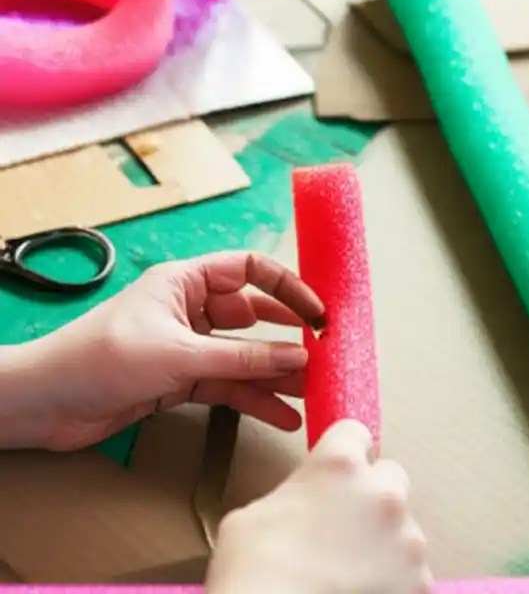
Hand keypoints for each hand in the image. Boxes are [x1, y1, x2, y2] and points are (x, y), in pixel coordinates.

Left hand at [0, 252, 323, 450]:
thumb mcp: (180, 354)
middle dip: (291, 336)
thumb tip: (298, 357)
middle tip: (326, 353)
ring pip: (247, 357)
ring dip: (278, 374)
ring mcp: (188, 347)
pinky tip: (283, 415)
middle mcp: (190, 310)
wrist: (45, 403)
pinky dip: (256, 400)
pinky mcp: (182, 381)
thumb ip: (244, 357)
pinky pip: (231, 386)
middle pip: (256, 317)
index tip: (318, 311)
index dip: (287, 286)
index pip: (249, 270)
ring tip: (314, 390)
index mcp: (185, 282)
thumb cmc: (97, 358)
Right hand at [206, 420, 431, 593]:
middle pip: (391, 477)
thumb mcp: (253, 516)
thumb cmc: (253, 572)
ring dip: (383, 544)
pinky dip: (393, 584)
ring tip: (349, 575)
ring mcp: (408, 539)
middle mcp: (383, 493)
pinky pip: (411, 574)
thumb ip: (294, 496)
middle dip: (371, 496)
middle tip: (343, 529)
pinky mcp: (420, 581)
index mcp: (340, 466)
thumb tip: (305, 506)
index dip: (341, 454)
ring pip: (403, 530)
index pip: (354, 433)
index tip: (334, 474)